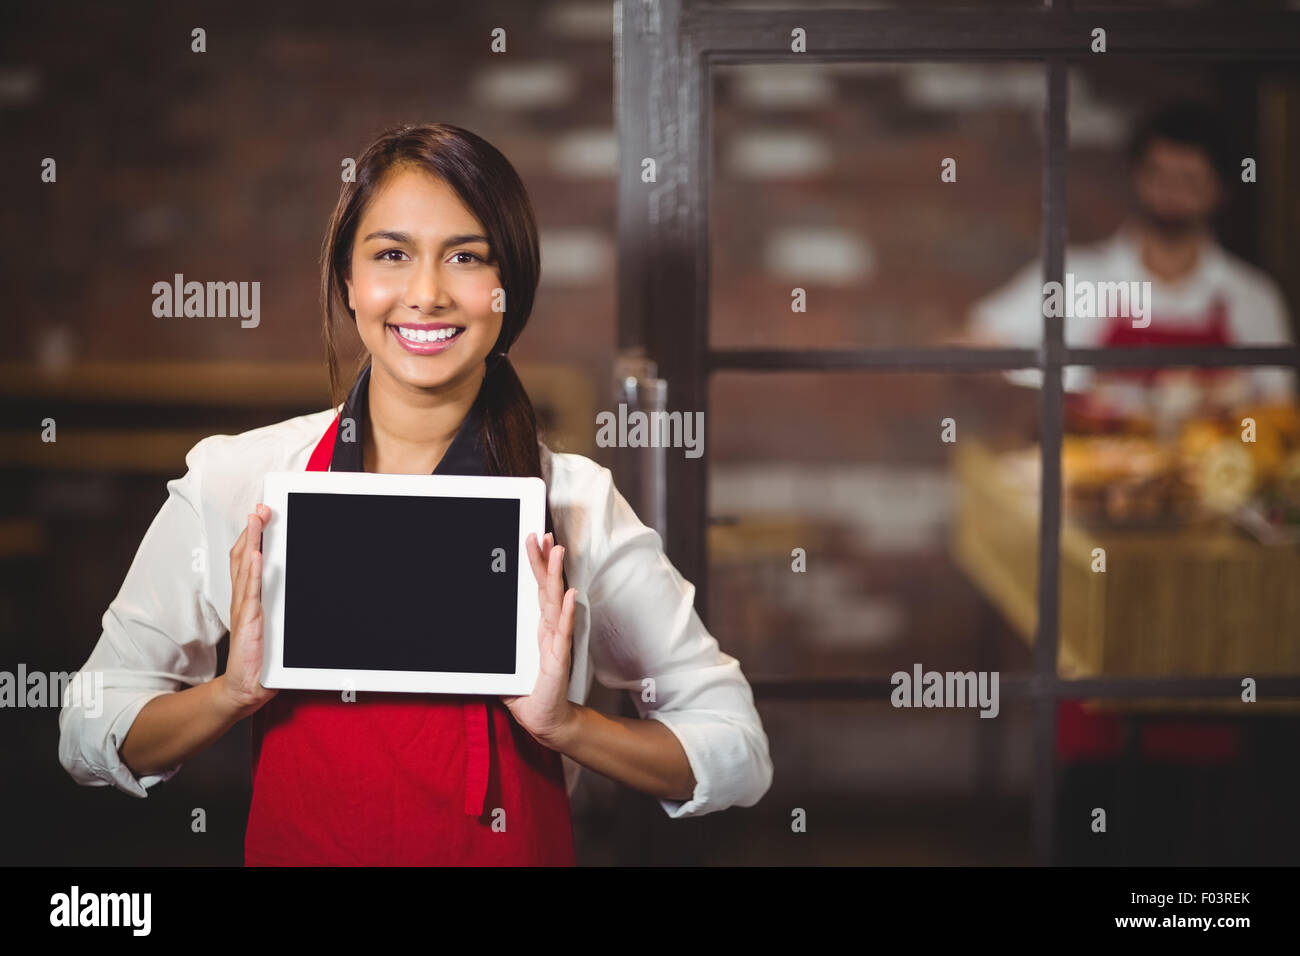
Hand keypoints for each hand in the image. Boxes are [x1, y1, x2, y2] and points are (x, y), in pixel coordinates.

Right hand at [219, 504, 278, 715]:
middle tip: (259, 510)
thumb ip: (280, 604)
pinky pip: (250, 593)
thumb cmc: (262, 656)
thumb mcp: (274, 623)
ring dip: (251, 542)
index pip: (247, 560)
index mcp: (250, 598)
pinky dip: (252, 572)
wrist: (248, 686)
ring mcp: (244, 609)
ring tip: (256, 521)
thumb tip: (295, 584)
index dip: (252, 536)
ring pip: (245, 569)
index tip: (260, 516)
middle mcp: (244, 599)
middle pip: (242, 557)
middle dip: (251, 531)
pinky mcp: (249, 622)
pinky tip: (256, 556)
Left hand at [501, 532, 577, 748]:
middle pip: (546, 588)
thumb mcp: (503, 668)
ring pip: (554, 602)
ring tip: (558, 552)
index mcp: (538, 629)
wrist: (546, 720)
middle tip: (543, 536)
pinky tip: (569, 595)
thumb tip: (462, 643)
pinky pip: (562, 631)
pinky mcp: (558, 659)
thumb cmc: (529, 693)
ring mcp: (555, 642)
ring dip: (556, 577)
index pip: (537, 590)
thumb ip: (489, 654)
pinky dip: (565, 612)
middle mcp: (548, 630)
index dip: (536, 566)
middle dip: (544, 561)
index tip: (536, 542)